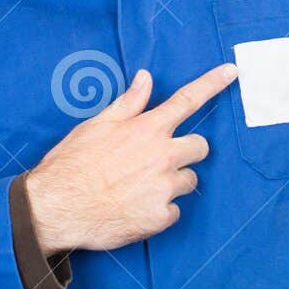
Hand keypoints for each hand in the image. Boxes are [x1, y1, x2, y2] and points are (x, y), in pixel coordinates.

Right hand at [25, 63, 238, 253]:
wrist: (56, 208)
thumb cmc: (72, 164)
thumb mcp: (97, 125)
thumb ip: (128, 103)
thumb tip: (146, 77)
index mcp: (147, 129)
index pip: (187, 99)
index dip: (212, 83)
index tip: (232, 71)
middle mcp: (163, 156)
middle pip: (201, 146)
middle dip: (187, 151)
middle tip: (161, 159)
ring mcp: (164, 187)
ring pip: (190, 180)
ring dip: (173, 182)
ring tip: (140, 187)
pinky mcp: (160, 217)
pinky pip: (173, 211)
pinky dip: (159, 210)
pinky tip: (135, 208)